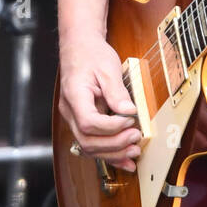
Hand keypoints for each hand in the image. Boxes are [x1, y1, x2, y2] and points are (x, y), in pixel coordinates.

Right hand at [58, 33, 140, 172]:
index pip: (89, 122)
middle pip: (87, 140)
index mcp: (74, 96)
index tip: (130, 120)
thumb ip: (117, 92)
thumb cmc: (91, 54)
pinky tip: (125, 159)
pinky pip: (93, 142)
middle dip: (114, 144)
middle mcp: (70, 111)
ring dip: (113, 153)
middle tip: (136, 137)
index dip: (111, 127)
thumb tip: (129, 112)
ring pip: (88, 147)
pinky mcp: (82, 121)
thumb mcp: (108, 68)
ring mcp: (74, 118)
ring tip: (134, 151)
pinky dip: (109, 153)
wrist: (79, 47)